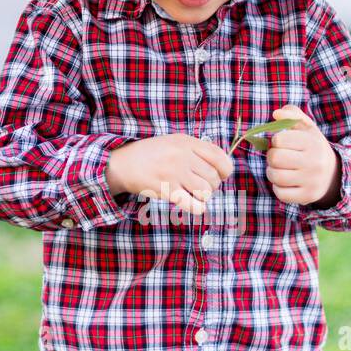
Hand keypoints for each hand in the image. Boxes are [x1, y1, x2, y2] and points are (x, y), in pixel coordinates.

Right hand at [107, 134, 233, 215]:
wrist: (124, 163)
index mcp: (186, 142)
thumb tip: (223, 166)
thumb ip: (197, 149)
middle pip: (213, 177)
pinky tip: (195, 206)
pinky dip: (199, 208)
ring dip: (204, 196)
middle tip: (201, 185)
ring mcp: (174, 173)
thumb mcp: (174, 142)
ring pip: (206, 191)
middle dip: (212, 185)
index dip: (225, 169)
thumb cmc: (153, 154)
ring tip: (194, 193)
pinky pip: (194, 205)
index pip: (219, 157)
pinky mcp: (167, 190)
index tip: (221, 175)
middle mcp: (182, 156)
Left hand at [265, 105, 340, 206]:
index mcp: (313, 142)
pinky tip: (286, 182)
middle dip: (272, 157)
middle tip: (279, 157)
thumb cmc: (312, 146)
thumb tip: (276, 113)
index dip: (276, 141)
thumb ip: (291, 114)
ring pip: (275, 176)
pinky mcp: (307, 196)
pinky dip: (278, 188)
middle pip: (275, 158)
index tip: (283, 143)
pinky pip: (280, 193)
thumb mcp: (306, 127)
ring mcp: (312, 181)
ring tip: (280, 169)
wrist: (333, 174)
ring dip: (272, 172)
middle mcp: (315, 162)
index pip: (279, 140)